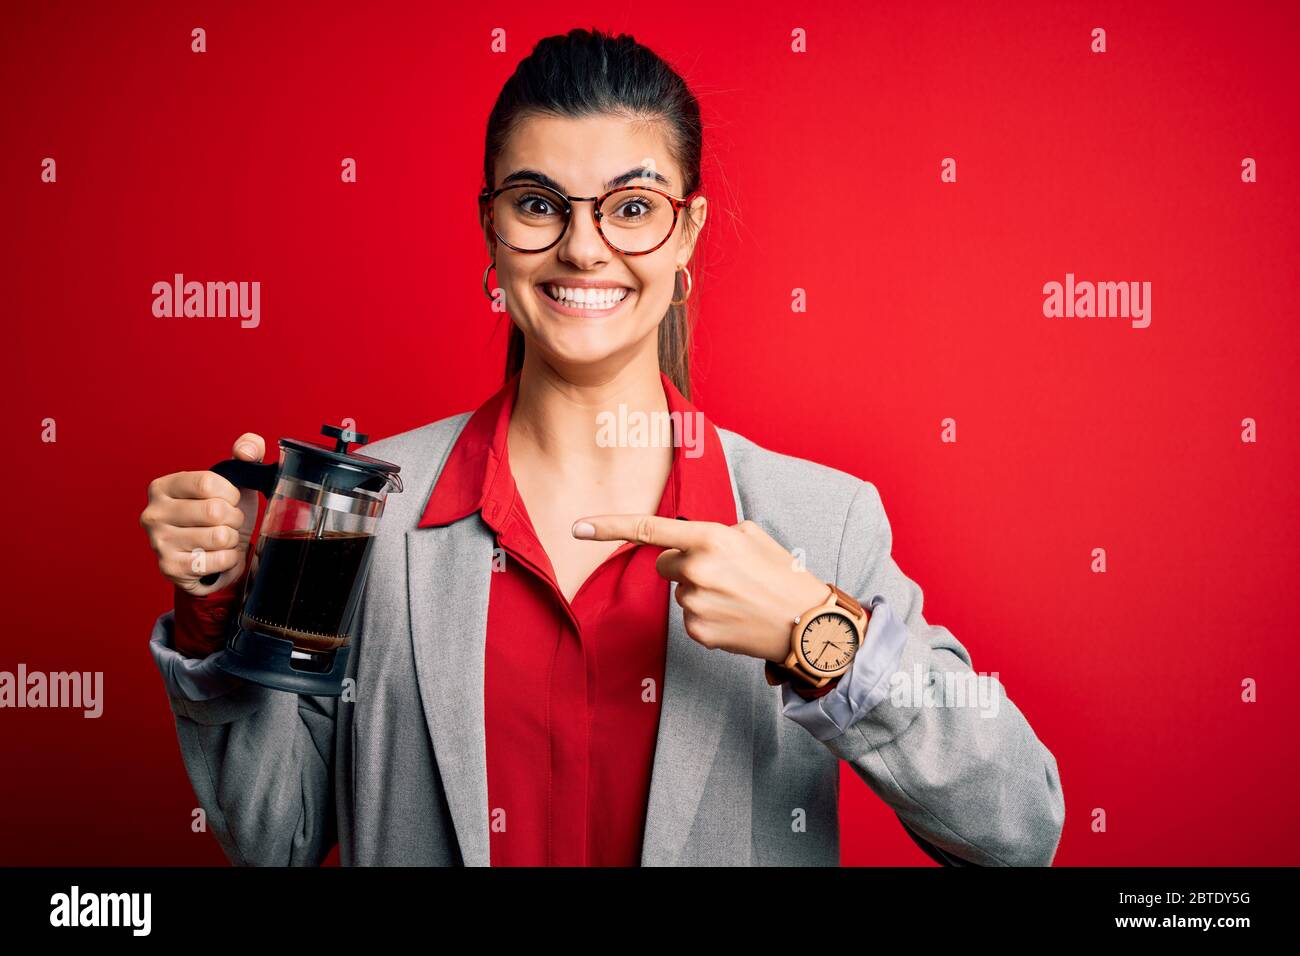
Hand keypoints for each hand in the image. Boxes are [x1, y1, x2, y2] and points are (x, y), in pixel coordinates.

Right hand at [140, 433, 264, 594]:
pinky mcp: (171, 568)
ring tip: (223, 539)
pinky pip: (219, 560)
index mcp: (163, 487)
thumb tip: (245, 450)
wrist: (214, 556)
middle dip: (234, 518)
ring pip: (219, 537)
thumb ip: (247, 450)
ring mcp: (159, 542)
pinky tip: (219, 556)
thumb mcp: (235, 478)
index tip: (230, 499)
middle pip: (214, 511)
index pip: (207, 482)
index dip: (230, 493)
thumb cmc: (223, 513)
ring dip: (232, 540)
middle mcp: (154, 513)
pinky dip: (229, 559)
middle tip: (228, 523)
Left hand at [571, 514, 830, 662]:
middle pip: (665, 565)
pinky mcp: (697, 632)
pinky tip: (735, 618)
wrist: (808, 624)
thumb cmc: (782, 574)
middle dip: (686, 567)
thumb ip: (713, 534)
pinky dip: (708, 618)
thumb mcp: (752, 536)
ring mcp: (695, 603)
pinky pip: (689, 618)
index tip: (576, 526)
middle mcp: (696, 569)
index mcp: (710, 538)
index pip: (649, 529)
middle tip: (727, 575)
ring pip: (680, 593)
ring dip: (702, 593)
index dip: (608, 526)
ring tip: (738, 598)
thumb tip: (687, 546)